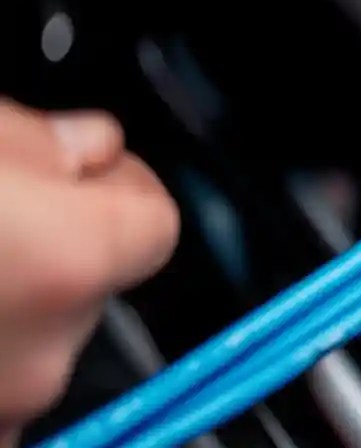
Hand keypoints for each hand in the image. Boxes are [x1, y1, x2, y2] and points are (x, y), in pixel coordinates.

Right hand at [0, 100, 177, 445]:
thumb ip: (43, 139)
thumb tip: (90, 144)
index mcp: (68, 258)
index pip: (158, 222)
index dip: (119, 185)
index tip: (82, 165)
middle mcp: (47, 354)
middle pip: (98, 285)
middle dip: (57, 247)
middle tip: (0, 210)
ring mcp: (1, 408)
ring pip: (38, 339)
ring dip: (13, 301)